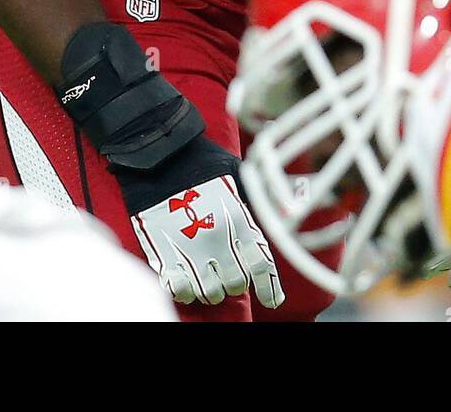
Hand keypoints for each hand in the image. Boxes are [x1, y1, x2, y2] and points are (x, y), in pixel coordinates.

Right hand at [55, 22, 283, 308]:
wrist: (157, 151)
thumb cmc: (200, 159)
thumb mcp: (238, 172)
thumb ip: (261, 198)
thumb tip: (294, 206)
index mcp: (238, 219)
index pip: (262, 266)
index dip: (269, 288)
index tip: (272, 298)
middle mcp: (217, 239)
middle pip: (236, 284)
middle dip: (235, 280)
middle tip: (229, 268)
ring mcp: (188, 249)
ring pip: (208, 293)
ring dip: (211, 288)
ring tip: (207, 272)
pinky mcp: (161, 253)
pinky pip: (178, 290)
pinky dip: (184, 290)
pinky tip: (185, 277)